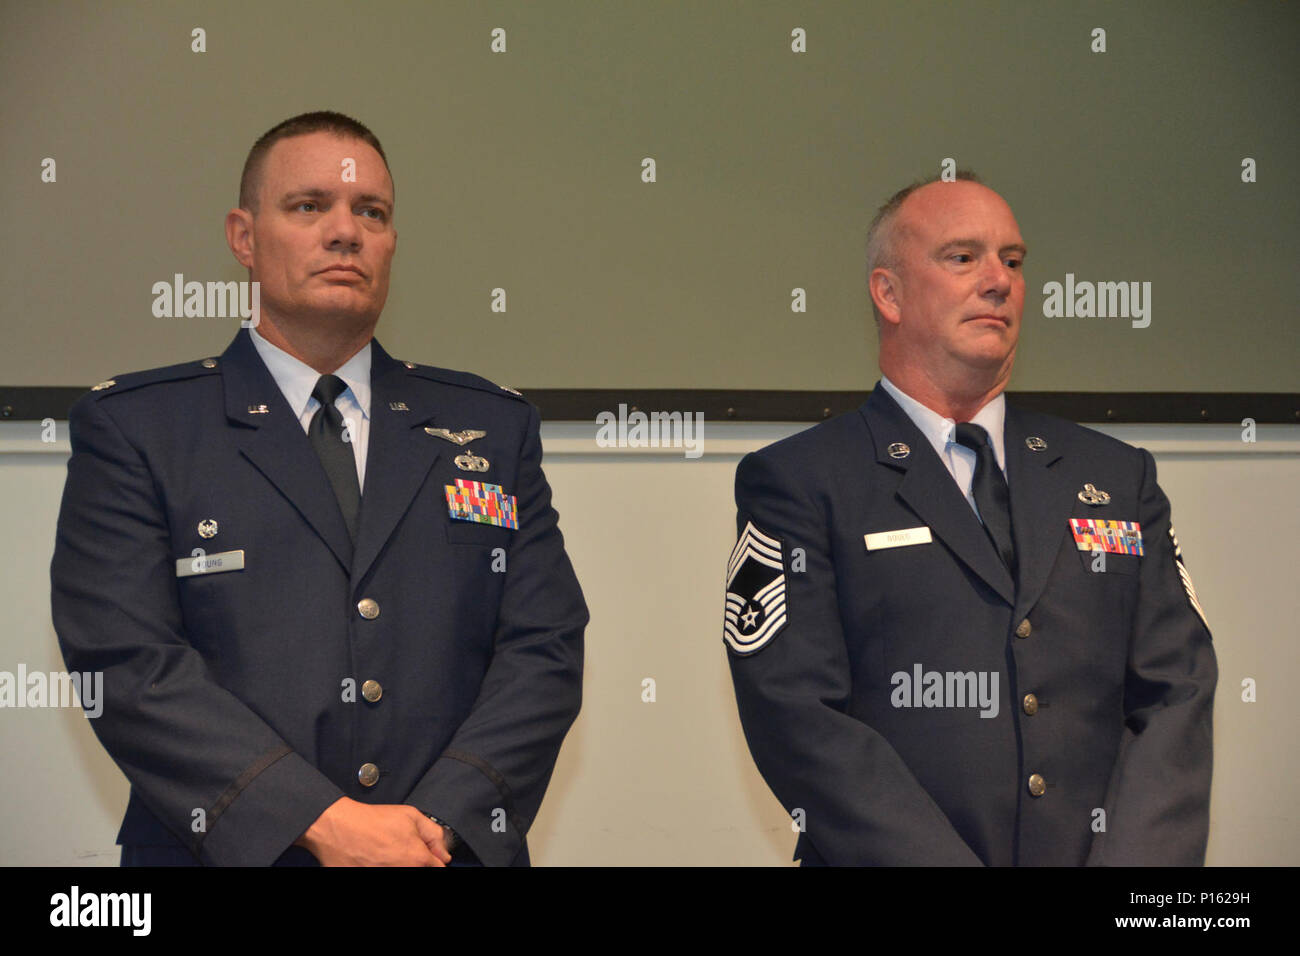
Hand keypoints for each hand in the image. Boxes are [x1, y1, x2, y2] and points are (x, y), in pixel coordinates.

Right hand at [295, 797, 452, 865]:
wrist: (338, 828)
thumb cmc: (372, 821)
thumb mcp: (411, 815)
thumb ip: (434, 834)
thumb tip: (444, 854)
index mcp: (418, 859)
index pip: (438, 868)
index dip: (434, 859)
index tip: (426, 856)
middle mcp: (404, 872)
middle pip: (419, 871)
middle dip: (415, 863)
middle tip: (400, 851)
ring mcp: (385, 877)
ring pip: (402, 872)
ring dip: (397, 864)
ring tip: (384, 854)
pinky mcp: (368, 879)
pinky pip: (382, 874)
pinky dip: (380, 867)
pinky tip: (374, 860)